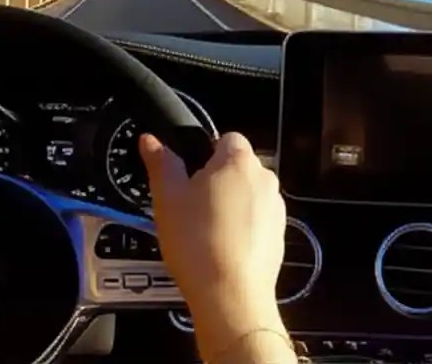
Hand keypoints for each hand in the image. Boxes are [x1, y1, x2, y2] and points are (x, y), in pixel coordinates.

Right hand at [140, 132, 287, 362]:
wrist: (231, 294)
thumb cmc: (196, 239)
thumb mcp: (167, 198)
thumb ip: (161, 163)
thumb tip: (151, 139)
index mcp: (238, 161)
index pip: (226, 137)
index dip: (204, 152)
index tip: (187, 176)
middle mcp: (265, 179)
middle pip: (238, 166)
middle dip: (217, 179)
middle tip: (189, 204)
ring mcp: (277, 209)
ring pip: (248, 194)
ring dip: (231, 203)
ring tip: (204, 230)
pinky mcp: (280, 236)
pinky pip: (257, 220)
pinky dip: (242, 227)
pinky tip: (222, 248)